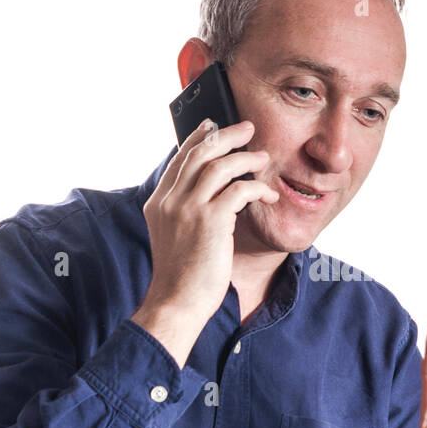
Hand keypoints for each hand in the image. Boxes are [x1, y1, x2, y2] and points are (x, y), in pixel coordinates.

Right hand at [131, 119, 278, 362]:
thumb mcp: (174, 236)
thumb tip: (210, 191)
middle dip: (226, 136)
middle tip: (247, 128)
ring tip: (264, 158)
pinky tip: (268, 193)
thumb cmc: (181, 275)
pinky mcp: (211, 221)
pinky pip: (239, 190)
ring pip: (219, 165)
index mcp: (158, 202)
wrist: (177, 302)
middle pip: (199, 153)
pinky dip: (257, 187)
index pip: (179, 159)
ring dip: (246, 158)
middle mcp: (170, 200)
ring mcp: (188, 209)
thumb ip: (184, 211)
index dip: (197, 138)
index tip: (213, 125)